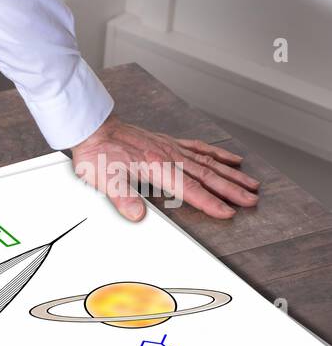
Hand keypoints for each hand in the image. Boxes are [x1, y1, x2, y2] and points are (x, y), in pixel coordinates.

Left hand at [70, 115, 259, 221]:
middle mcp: (169, 157)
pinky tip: (231, 159)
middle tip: (252, 201)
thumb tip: (137, 216)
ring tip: (252, 184)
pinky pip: (199, 148)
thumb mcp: (104, 180)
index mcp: (157, 168)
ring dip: (232, 174)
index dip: (210, 203)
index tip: (228, 213)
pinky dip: (217, 154)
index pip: (190, 190)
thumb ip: (123, 198)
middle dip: (232, 190)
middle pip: (208, 176)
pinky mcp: (168, 143)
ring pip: (209, 162)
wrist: (93, 129)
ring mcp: (171, 148)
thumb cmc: (99, 154)